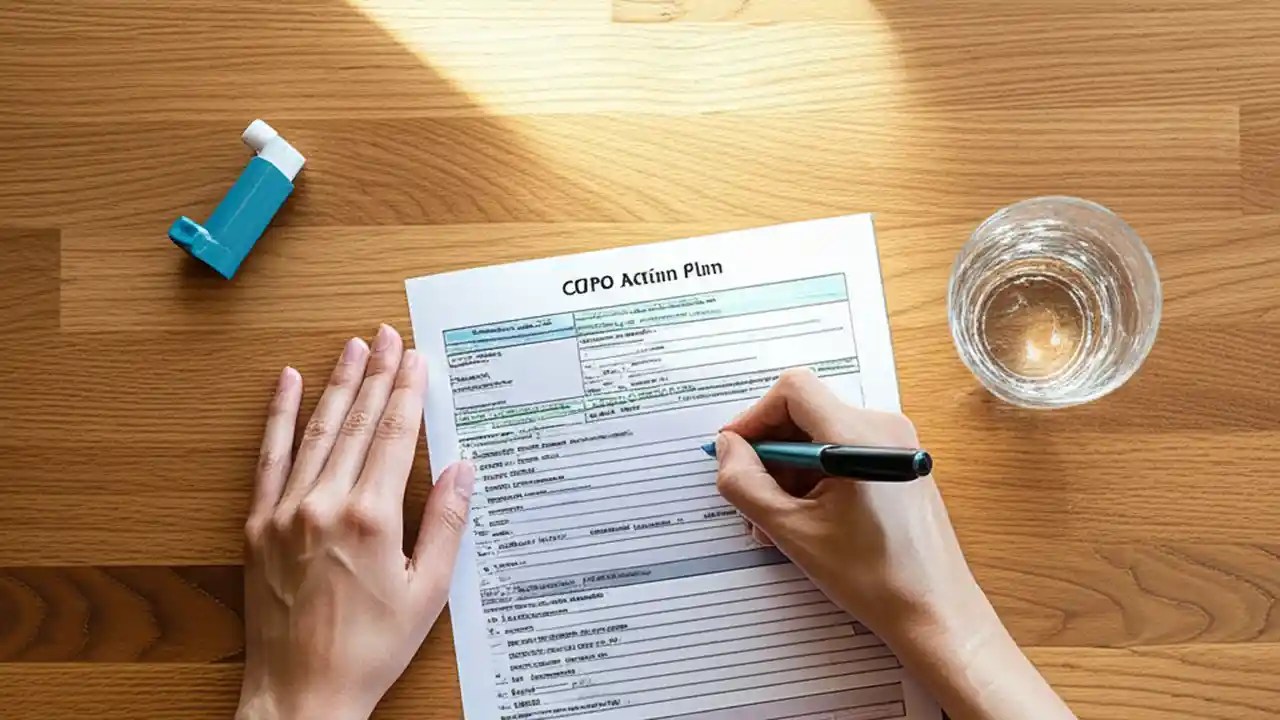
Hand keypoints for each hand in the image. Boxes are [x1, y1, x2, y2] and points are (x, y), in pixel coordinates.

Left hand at [237, 325, 473, 719]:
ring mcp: (286, 512)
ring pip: (315, 431)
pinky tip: (287, 384)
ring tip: (352, 348)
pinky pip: (269, 458)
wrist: (302, 693)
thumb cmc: (370, 649)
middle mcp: (325, 504)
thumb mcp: (427, 591)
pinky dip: (278, 417)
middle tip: (387, 336)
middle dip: (376, 375)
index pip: (393, 436)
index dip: (407, 392)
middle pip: (356, 423)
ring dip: (336, 384)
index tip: (416, 359)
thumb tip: (462, 469)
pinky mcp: (258, 526)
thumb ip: (445, 524)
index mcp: (372, 518)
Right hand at [715, 369, 1076, 719]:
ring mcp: (896, 444)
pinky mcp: (899, 462)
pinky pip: (842, 452)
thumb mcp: (791, 531)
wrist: (935, 612)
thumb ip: (746, 484)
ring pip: (820, 437)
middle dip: (770, 455)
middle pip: (804, 414)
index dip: (754, 417)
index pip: (793, 390)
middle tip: (753, 503)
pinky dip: (815, 479)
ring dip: (789, 474)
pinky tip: (808, 521)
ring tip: (779, 524)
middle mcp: (882, 428)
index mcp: (858, 436)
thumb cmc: (875, 578)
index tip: (735, 452)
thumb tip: (728, 449)